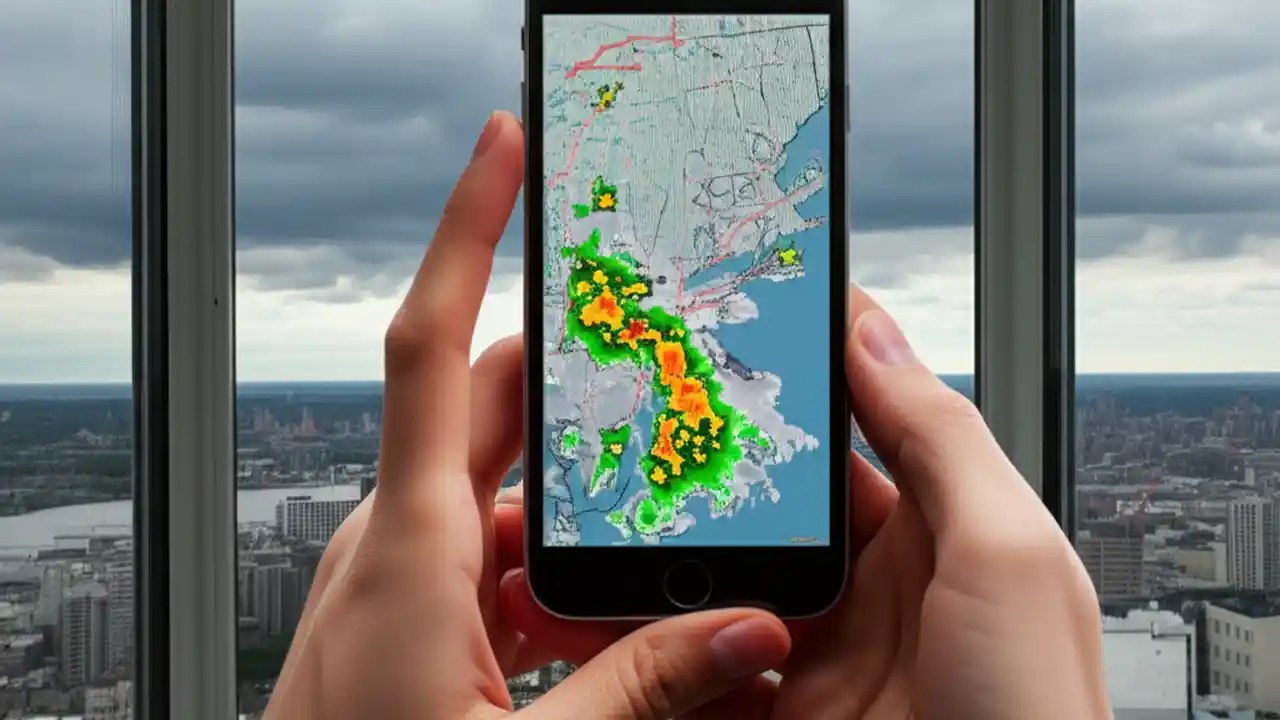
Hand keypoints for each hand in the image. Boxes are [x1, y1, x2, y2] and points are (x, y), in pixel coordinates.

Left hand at [262, 111, 791, 719]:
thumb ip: (648, 689)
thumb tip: (750, 629)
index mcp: (410, 550)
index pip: (433, 348)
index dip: (468, 234)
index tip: (503, 152)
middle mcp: (398, 545)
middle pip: (491, 412)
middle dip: (577, 374)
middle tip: (657, 346)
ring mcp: (402, 582)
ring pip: (505, 497)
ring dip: (581, 494)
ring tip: (668, 501)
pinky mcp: (414, 622)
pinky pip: (495, 562)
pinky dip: (557, 565)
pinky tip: (618, 608)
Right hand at [506, 287, 1109, 718]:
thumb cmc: (1037, 717)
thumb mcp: (1007, 555)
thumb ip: (938, 437)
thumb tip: (872, 328)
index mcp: (936, 533)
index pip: (846, 432)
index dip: (784, 385)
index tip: (714, 336)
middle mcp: (868, 591)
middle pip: (758, 508)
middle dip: (692, 472)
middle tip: (621, 429)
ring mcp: (813, 657)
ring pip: (712, 586)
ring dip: (651, 559)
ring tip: (590, 520)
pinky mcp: (768, 713)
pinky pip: (691, 667)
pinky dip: (642, 645)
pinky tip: (597, 617)